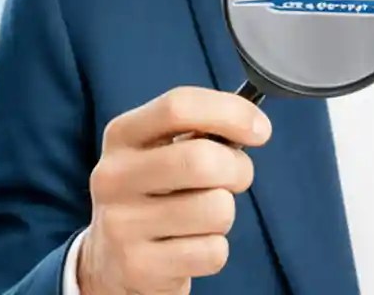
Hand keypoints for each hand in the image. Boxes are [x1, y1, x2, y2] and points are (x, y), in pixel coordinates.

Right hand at [76, 86, 272, 293]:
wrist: (112, 261)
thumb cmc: (155, 193)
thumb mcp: (160, 151)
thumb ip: (198, 131)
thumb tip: (252, 126)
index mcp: (121, 135)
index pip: (178, 106)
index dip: (230, 113)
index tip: (261, 130)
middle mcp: (113, 176)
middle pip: (202, 159)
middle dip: (238, 169)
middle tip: (236, 178)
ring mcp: (121, 224)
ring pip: (216, 209)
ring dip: (225, 214)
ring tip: (203, 217)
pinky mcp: (138, 267)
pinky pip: (212, 252)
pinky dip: (214, 250)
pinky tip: (189, 247)